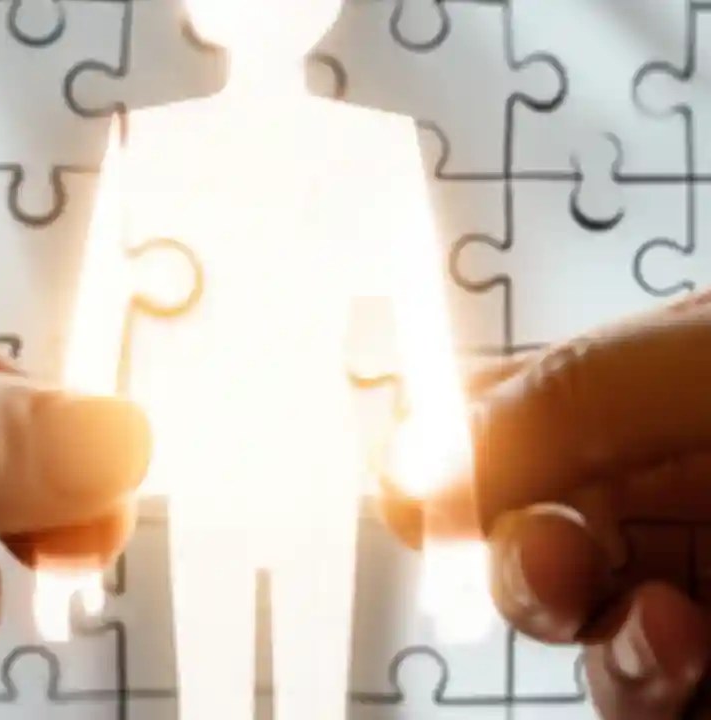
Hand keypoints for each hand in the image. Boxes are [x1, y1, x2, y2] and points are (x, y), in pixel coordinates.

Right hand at [383, 294, 710, 718]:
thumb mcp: (708, 362)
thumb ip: (568, 400)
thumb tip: (408, 461)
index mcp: (635, 392)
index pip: (487, 415)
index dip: (430, 447)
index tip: (409, 479)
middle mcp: (650, 491)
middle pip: (508, 532)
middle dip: (506, 551)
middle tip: (547, 553)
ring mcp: (682, 586)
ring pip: (568, 629)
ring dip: (575, 626)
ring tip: (659, 624)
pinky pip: (638, 696)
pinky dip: (639, 685)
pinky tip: (682, 649)